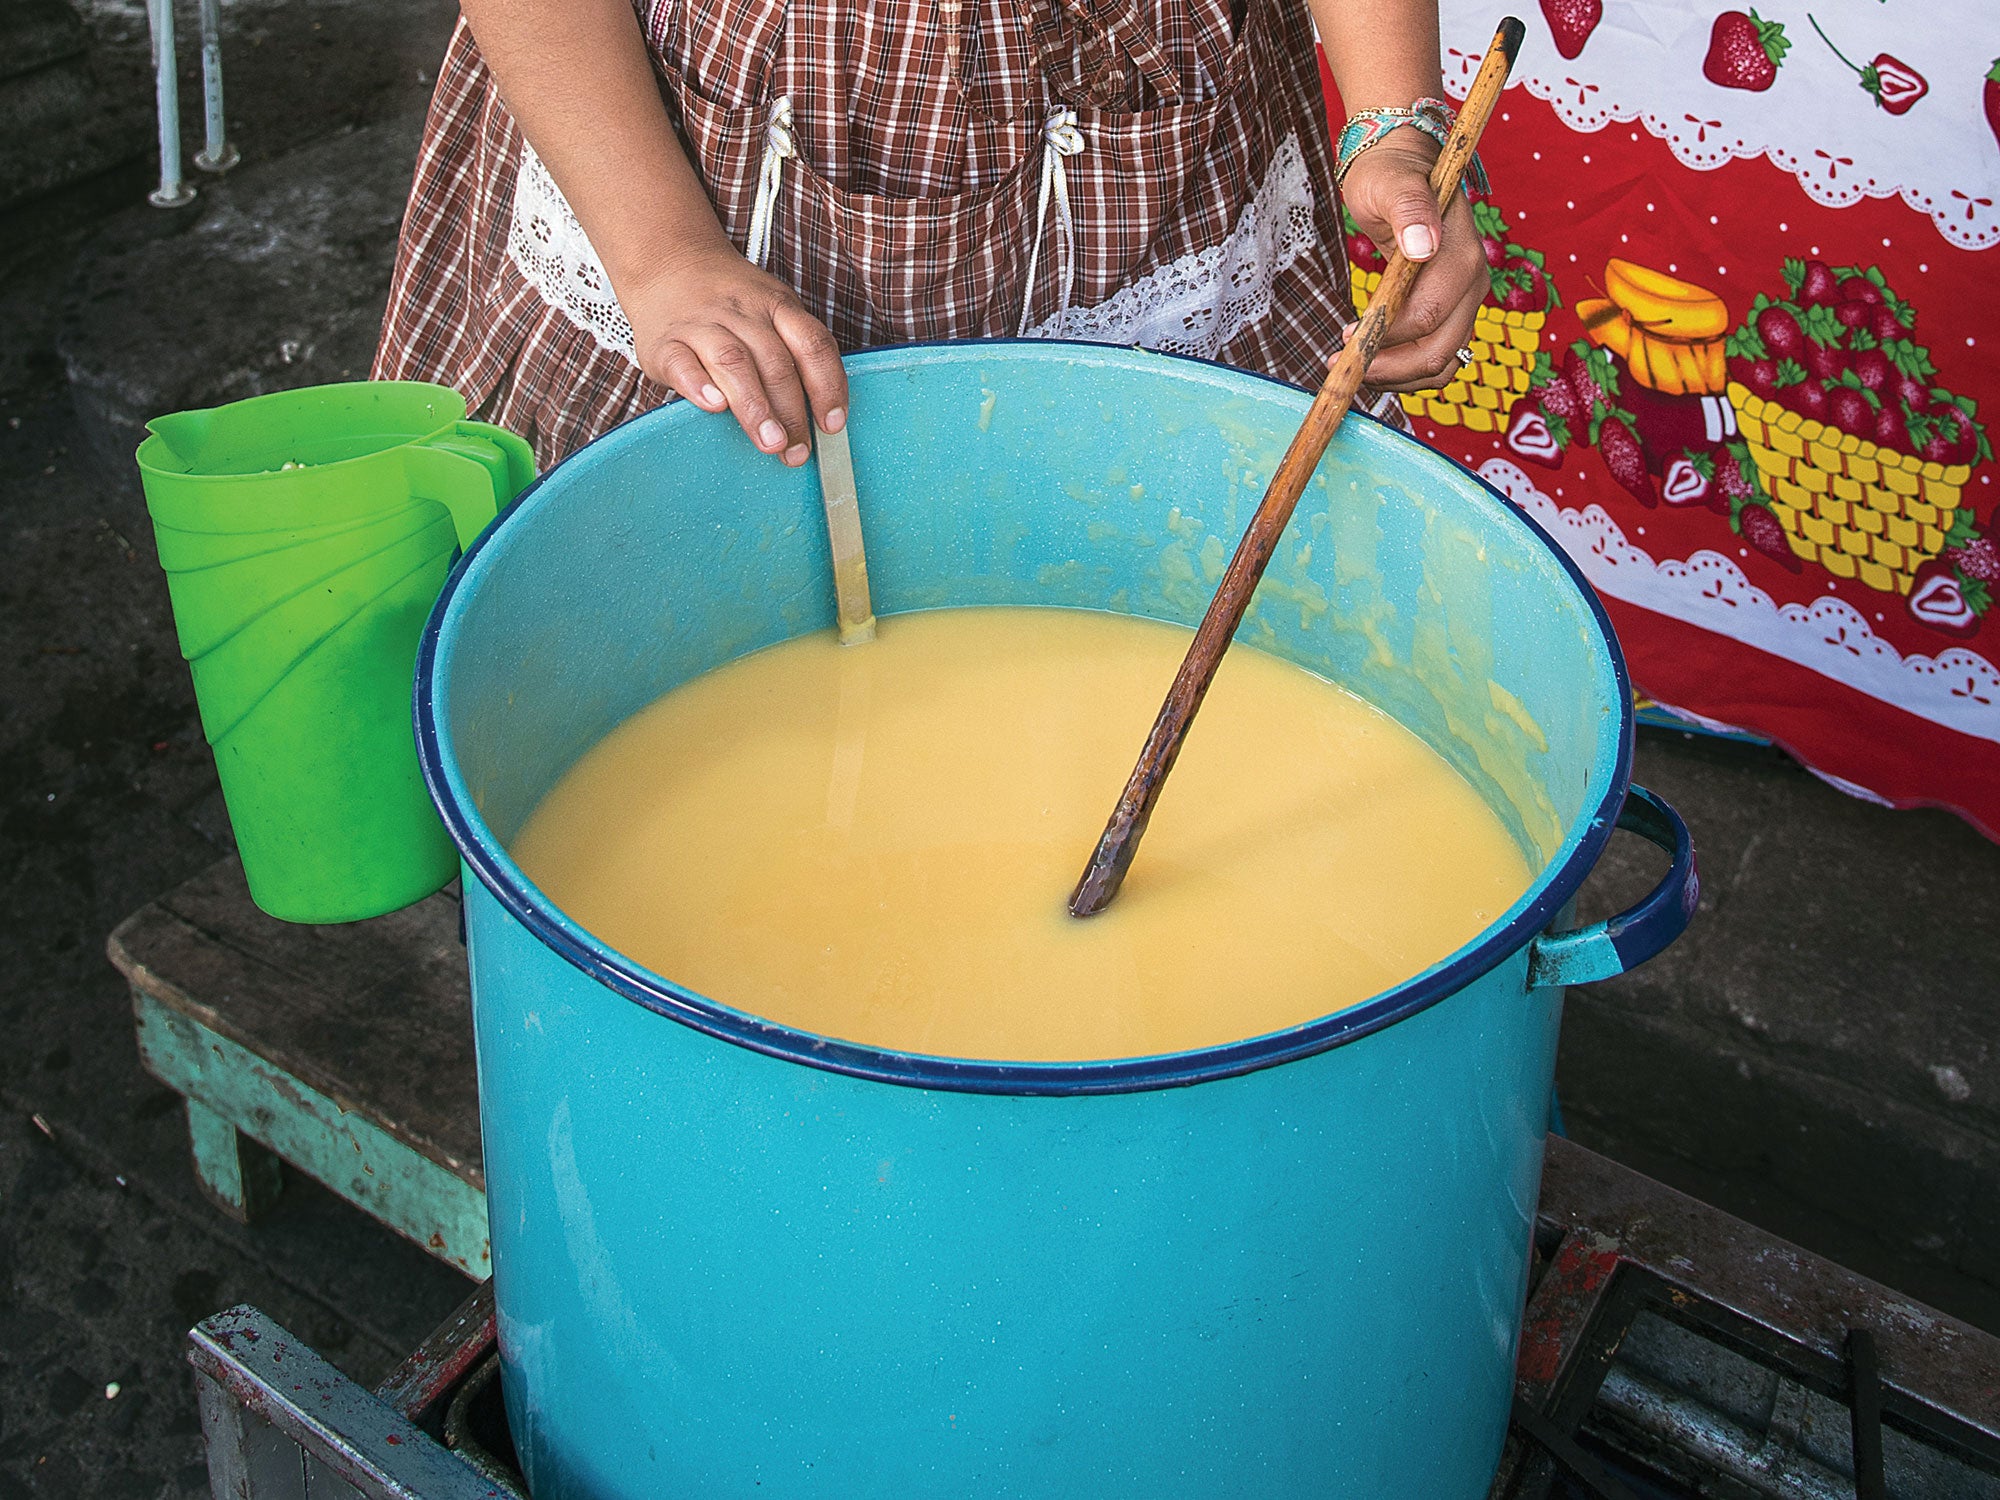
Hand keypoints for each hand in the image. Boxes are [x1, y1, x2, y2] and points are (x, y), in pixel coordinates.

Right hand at [624, 239, 849, 464]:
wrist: (667, 263)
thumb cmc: (728, 302)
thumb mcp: (770, 309)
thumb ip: (792, 352)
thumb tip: (820, 417)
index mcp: (776, 305)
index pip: (812, 344)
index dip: (827, 386)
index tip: (832, 424)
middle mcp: (742, 312)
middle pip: (775, 362)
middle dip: (792, 412)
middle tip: (798, 450)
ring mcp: (701, 324)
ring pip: (733, 363)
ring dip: (755, 407)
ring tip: (770, 442)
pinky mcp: (665, 342)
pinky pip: (683, 364)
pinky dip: (700, 386)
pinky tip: (715, 406)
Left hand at [1336, 132, 1486, 391]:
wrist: (1405, 171)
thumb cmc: (1391, 176)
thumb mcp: (1390, 182)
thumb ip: (1407, 207)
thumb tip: (1422, 244)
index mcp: (1461, 255)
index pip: (1427, 315)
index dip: (1386, 335)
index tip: (1347, 335)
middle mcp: (1473, 283)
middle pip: (1438, 351)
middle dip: (1389, 368)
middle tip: (1343, 365)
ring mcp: (1467, 302)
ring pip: (1441, 364)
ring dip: (1397, 378)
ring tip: (1354, 368)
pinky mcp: (1455, 314)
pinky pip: (1439, 359)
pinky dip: (1408, 373)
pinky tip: (1375, 365)